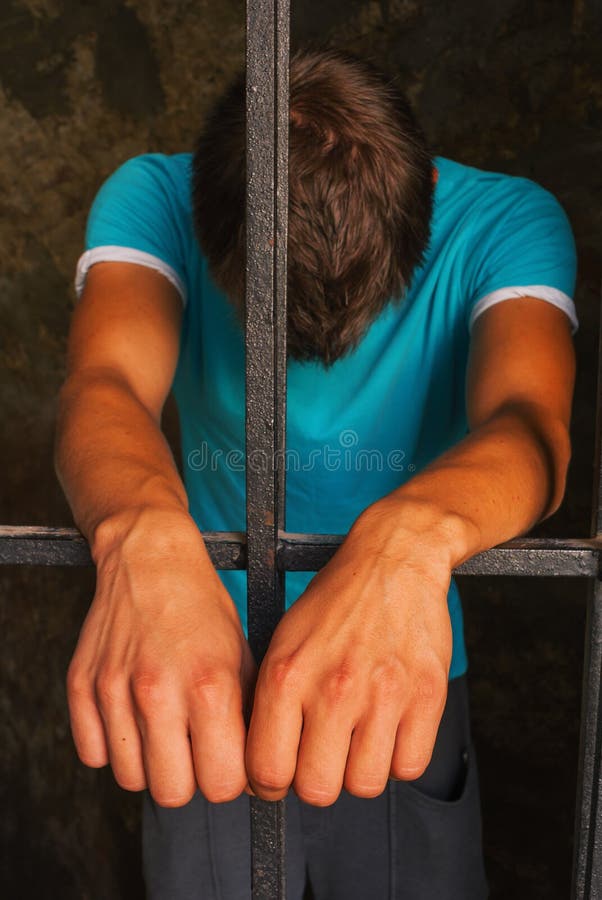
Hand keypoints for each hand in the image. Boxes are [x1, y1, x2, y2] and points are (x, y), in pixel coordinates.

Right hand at [67, 508, 255, 806]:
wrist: (150, 558)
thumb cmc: (203, 607)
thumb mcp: (242, 655)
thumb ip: (247, 717)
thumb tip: (252, 774)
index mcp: (210, 685)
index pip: (223, 784)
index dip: (232, 779)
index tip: (230, 761)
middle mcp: (159, 691)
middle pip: (173, 794)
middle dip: (190, 779)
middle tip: (196, 750)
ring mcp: (114, 689)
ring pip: (132, 780)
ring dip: (150, 765)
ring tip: (165, 730)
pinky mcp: (82, 685)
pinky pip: (93, 755)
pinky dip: (114, 747)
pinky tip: (134, 718)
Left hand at [245, 500, 453, 805]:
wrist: (394, 558)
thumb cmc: (334, 601)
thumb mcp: (283, 639)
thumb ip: (269, 700)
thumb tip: (257, 765)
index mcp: (288, 673)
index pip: (266, 770)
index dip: (269, 784)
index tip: (280, 774)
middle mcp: (334, 687)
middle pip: (316, 790)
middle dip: (316, 780)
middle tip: (322, 754)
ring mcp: (384, 693)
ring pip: (364, 785)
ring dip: (359, 770)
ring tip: (357, 737)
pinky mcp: (427, 695)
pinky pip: (409, 768)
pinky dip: (398, 758)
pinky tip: (388, 729)